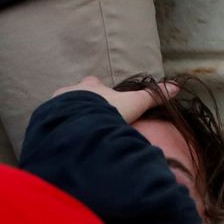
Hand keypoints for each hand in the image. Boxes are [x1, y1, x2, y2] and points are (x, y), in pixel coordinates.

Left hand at [54, 77, 177, 124]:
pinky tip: (67, 139)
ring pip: (62, 108)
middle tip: (91, 118)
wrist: (80, 122)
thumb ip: (153, 96)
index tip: (104, 100)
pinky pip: (52, 122)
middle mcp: (70, 91)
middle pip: (76, 95)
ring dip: (70, 117)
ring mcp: (55, 105)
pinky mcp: (47, 119)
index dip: (99, 91)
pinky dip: (60, 129)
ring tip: (79, 131)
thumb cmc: (108, 109)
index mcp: (90, 86)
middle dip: (82, 104)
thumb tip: (176, 86)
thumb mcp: (135, 103)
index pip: (93, 84)